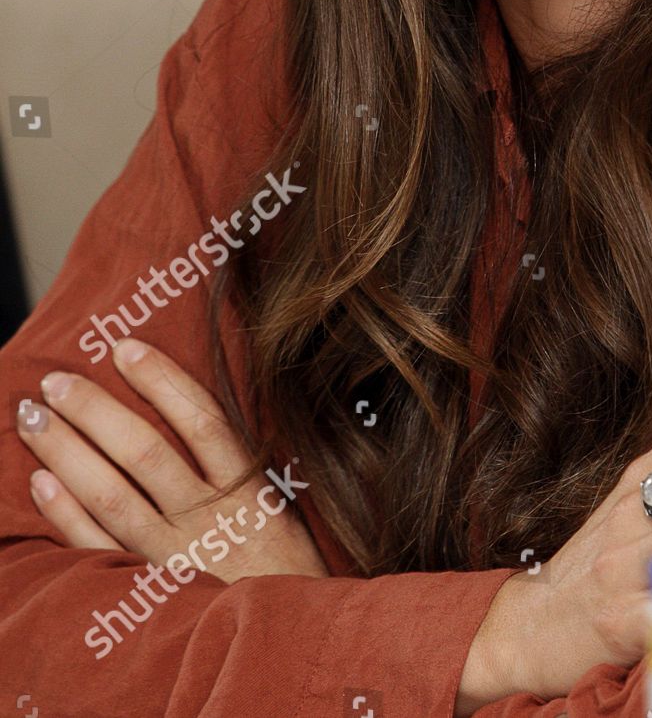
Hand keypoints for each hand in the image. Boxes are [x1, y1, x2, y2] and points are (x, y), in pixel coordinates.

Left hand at [15, 338, 327, 583]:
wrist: (287, 633)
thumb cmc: (284, 560)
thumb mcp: (280, 500)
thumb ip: (240, 458)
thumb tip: (193, 400)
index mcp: (247, 487)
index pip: (201, 420)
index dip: (161, 380)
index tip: (125, 348)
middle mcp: (208, 517)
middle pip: (144, 452)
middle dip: (95, 410)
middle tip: (56, 380)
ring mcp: (175, 555)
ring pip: (112, 496)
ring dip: (67, 452)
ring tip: (34, 417)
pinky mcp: (150, 590)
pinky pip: (98, 549)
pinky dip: (66, 514)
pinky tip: (41, 482)